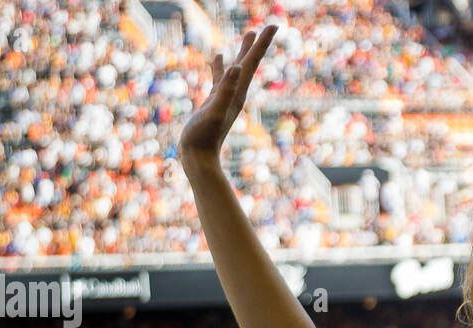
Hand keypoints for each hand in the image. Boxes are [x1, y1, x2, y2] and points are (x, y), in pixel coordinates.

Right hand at [179, 26, 277, 165]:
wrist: (198, 157)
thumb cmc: (204, 137)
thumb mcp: (214, 111)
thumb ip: (224, 90)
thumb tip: (235, 67)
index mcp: (238, 91)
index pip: (252, 62)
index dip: (262, 43)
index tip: (275, 24)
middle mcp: (236, 93)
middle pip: (250, 62)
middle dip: (259, 44)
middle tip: (270, 26)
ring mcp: (226, 96)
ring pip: (237, 67)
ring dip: (243, 51)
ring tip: (249, 34)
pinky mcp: (215, 101)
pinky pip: (220, 78)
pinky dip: (221, 66)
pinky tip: (220, 57)